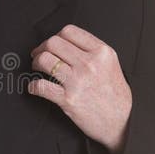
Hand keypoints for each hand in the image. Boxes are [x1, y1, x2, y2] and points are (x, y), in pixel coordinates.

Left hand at [28, 24, 132, 153]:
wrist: (121, 122)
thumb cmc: (116, 96)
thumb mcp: (112, 65)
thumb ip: (93, 51)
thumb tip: (67, 44)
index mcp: (101, 52)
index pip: (69, 31)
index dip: (55, 36)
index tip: (50, 44)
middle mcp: (90, 64)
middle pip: (53, 43)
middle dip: (41, 48)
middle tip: (38, 55)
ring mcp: (78, 81)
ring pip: (45, 60)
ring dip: (36, 63)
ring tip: (37, 68)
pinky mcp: (68, 99)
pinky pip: (41, 86)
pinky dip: (33, 86)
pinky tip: (34, 87)